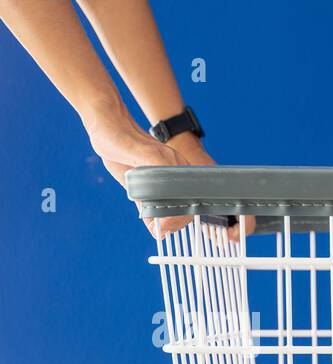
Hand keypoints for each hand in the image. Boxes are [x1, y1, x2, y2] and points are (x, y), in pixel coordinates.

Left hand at [81, 99, 248, 240]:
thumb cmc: (117, 134)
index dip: (181, 214)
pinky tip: (151, 227)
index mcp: (176, 167)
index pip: (190, 197)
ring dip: (166, 223)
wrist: (105, 126)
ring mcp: (160, 182)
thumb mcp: (135, 148)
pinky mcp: (146, 187)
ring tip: (156, 230)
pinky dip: (154, 221)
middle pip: (184, 207)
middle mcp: (172, 176)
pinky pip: (155, 207)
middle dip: (175, 222)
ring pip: (171, 209)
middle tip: (160, 231)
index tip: (166, 224)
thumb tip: (169, 179)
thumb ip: (153, 160)